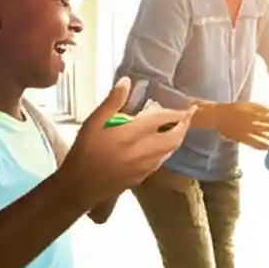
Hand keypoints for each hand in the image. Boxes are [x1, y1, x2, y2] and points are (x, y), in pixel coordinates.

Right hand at [61, 79, 195, 207]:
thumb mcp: (93, 122)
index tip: (188, 106)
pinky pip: (162, 160)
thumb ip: (112, 102)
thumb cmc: (85, 151)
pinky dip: (168, 149)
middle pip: (174, 137)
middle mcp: (144, 150)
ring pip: (171, 150)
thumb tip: (127, 82)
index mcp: (132, 134)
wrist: (80, 186)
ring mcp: (145, 166)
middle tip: (189, 116)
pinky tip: (163, 144)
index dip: (177, 112)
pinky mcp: (143, 176)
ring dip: (178, 138)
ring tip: (180, 127)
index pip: (162, 120)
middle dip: (184, 126)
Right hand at [209, 102, 268, 150]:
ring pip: (266, 139)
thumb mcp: (250, 105)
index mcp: (257, 115)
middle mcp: (255, 125)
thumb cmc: (235, 108)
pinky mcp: (245, 140)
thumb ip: (263, 108)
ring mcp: (250, 134)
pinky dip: (265, 147)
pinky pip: (257, 145)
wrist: (220, 117)